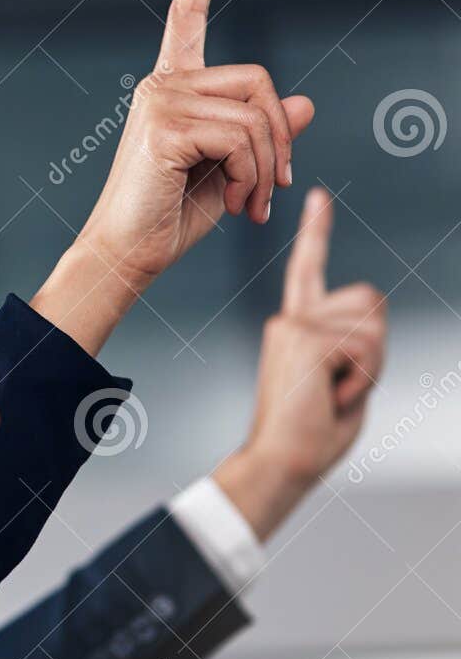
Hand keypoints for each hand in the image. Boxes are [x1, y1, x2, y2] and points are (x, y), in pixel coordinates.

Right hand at [37, 0, 316, 353]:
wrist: (129, 253)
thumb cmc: (172, 215)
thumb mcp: (232, 169)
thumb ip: (262, 132)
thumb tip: (302, 102)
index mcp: (172, 86)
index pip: (186, 14)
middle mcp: (161, 83)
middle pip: (259, 79)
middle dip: (279, 138)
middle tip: (272, 190)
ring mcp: (159, 100)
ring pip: (256, 113)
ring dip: (266, 169)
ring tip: (248, 205)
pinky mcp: (163, 126)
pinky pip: (240, 138)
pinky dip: (250, 177)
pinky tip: (232, 203)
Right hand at [215, 188, 386, 539]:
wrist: (281, 460)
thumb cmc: (310, 433)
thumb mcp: (341, 380)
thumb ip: (351, 346)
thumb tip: (368, 320)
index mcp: (295, 326)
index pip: (308, 268)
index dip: (316, 230)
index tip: (318, 197)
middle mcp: (290, 318)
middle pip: (370, 300)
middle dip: (377, 344)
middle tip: (344, 383)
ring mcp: (293, 324)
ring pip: (372, 323)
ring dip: (370, 365)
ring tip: (334, 392)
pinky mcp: (302, 337)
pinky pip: (365, 347)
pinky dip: (361, 379)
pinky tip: (329, 396)